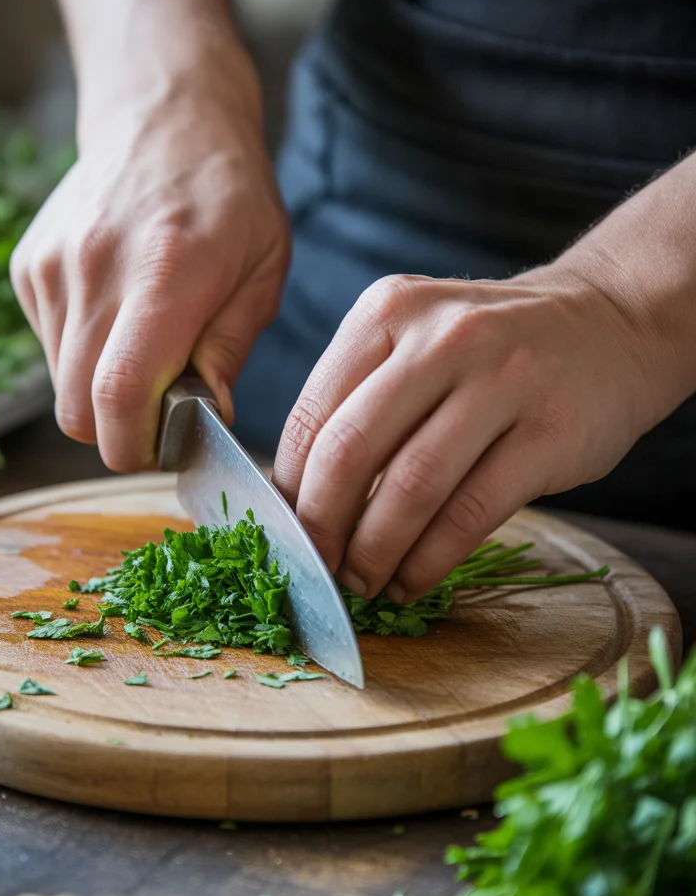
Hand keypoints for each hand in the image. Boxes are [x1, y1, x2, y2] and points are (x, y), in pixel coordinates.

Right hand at [11, 73, 288, 471]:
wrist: (164, 117)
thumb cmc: (228, 197)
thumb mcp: (263, 271)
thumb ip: (229, 350)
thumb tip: (205, 421)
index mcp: (166, 272)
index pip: (121, 393)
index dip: (136, 445)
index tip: (164, 448)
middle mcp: (96, 267)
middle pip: (77, 408)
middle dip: (117, 433)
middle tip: (160, 414)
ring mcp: (52, 266)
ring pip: (58, 386)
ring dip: (99, 394)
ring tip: (143, 352)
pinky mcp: (28, 266)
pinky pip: (48, 348)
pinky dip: (81, 356)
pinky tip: (116, 316)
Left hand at [273, 265, 682, 603]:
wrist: (608, 324)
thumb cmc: (489, 351)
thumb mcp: (414, 343)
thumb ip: (357, 402)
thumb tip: (296, 501)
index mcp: (387, 313)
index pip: (313, 415)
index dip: (290, 490)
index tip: (286, 534)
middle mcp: (441, 337)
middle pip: (351, 452)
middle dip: (322, 527)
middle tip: (317, 569)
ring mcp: (501, 381)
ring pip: (410, 488)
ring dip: (374, 552)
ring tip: (362, 583)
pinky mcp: (548, 433)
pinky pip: (469, 513)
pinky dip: (429, 560)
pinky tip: (411, 580)